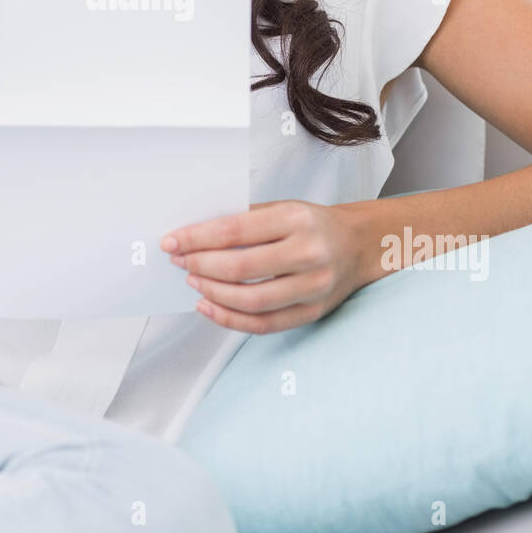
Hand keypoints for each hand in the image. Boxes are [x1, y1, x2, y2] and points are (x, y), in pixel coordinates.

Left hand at [159, 200, 364, 333]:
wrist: (360, 244)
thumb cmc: (313, 224)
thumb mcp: (283, 208)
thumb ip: (245, 220)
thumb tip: (194, 236)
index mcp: (297, 218)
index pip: (235, 230)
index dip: (197, 238)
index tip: (171, 242)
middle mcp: (309, 252)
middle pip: (241, 267)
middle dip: (201, 264)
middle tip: (179, 261)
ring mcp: (314, 286)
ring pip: (252, 300)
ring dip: (213, 293)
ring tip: (193, 281)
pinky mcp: (313, 312)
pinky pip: (265, 324)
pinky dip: (230, 319)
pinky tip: (209, 307)